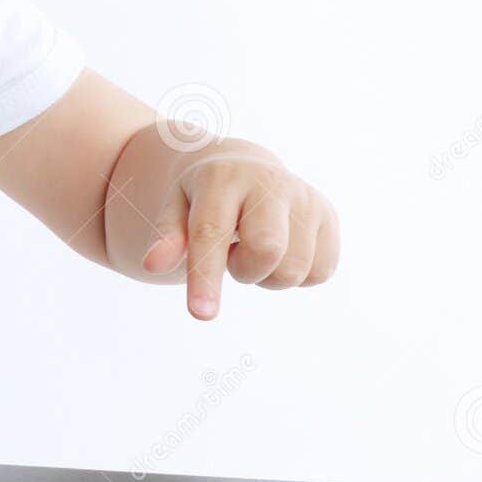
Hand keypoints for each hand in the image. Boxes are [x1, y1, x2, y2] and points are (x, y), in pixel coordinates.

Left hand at [142, 145, 338, 320]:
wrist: (242, 167)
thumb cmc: (201, 196)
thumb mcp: (175, 207)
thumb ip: (166, 235)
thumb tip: (153, 265)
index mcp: (223, 176)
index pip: (212, 233)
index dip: (206, 276)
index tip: (201, 314)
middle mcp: (270, 181)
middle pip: (267, 252)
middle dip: (245, 270)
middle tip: (233, 255)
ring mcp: (305, 197)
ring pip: (295, 270)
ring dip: (267, 275)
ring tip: (252, 247)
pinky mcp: (328, 215)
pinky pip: (320, 272)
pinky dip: (296, 273)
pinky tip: (280, 249)